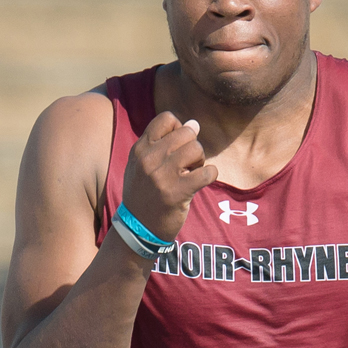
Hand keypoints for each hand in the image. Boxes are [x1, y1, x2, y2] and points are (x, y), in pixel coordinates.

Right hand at [121, 111, 219, 242]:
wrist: (138, 228)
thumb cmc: (144, 193)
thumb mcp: (141, 165)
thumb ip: (162, 143)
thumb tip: (194, 123)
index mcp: (140, 149)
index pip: (167, 118)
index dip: (179, 128)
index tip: (178, 145)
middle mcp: (149, 159)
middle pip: (187, 133)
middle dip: (193, 146)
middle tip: (188, 163)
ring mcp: (162, 176)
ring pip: (197, 149)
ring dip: (200, 161)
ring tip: (192, 173)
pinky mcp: (177, 192)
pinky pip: (208, 172)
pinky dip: (210, 175)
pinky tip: (201, 182)